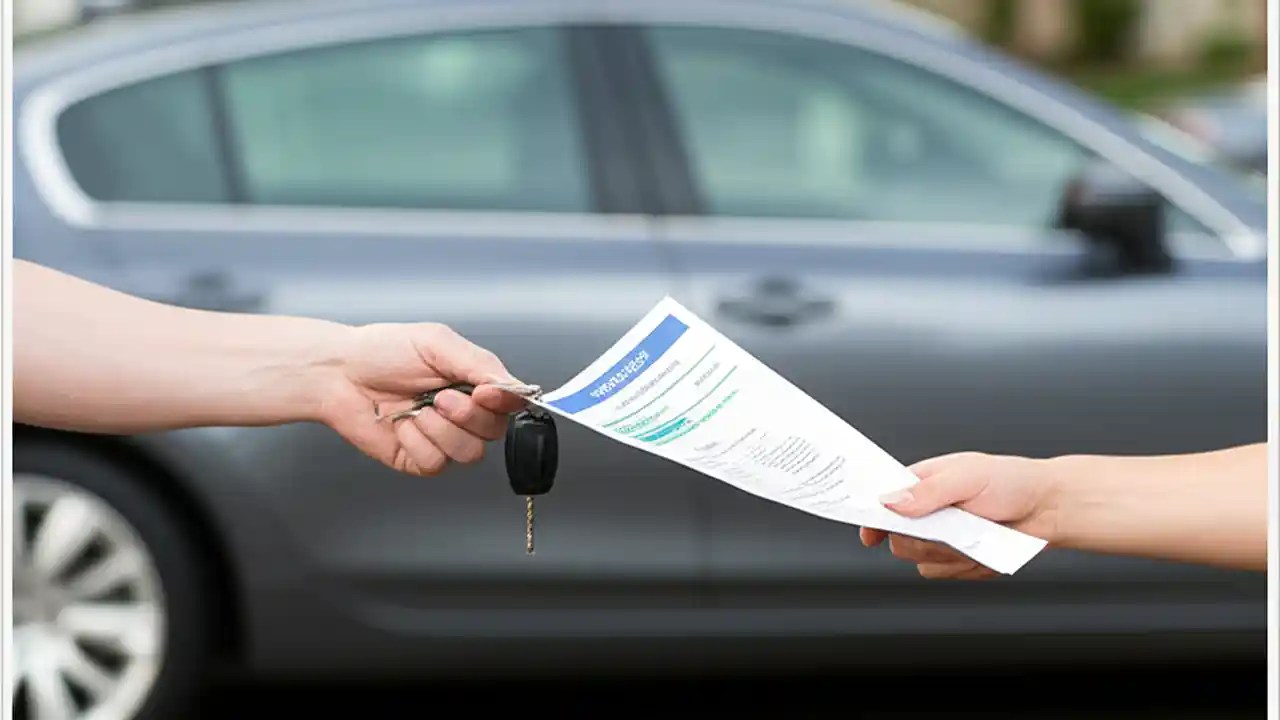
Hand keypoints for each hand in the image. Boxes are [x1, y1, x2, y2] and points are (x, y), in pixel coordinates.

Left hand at [319, 322, 528, 476]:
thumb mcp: (438, 343)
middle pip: (494, 432)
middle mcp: (463, 414)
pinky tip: (402, 425)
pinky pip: (436, 463)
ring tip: (417, 409)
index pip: (510, 403)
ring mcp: (442, 439)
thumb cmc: (383, 352)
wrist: (340, 374)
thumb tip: (512, 386)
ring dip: (440, 430)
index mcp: (473, 383)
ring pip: (469, 453)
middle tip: (439, 396)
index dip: (503, 403)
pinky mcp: (419, 459)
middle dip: (466, 415)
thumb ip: (480, 364)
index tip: (485, 393)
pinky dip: (417, 442)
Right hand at [860, 452, 1059, 578]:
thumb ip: (928, 490)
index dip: (871, 517)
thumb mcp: (968, 475)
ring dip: (946, 553)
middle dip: (922, 539)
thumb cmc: (1013, 481)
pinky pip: (942, 574)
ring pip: (918, 561)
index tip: (871, 533)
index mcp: (920, 484)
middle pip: (898, 540)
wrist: (1048, 509)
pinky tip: (980, 549)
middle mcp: (926, 513)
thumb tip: (891, 501)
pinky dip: (962, 566)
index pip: (881, 501)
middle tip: (949, 525)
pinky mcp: (955, 561)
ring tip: (973, 533)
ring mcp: (940, 539)